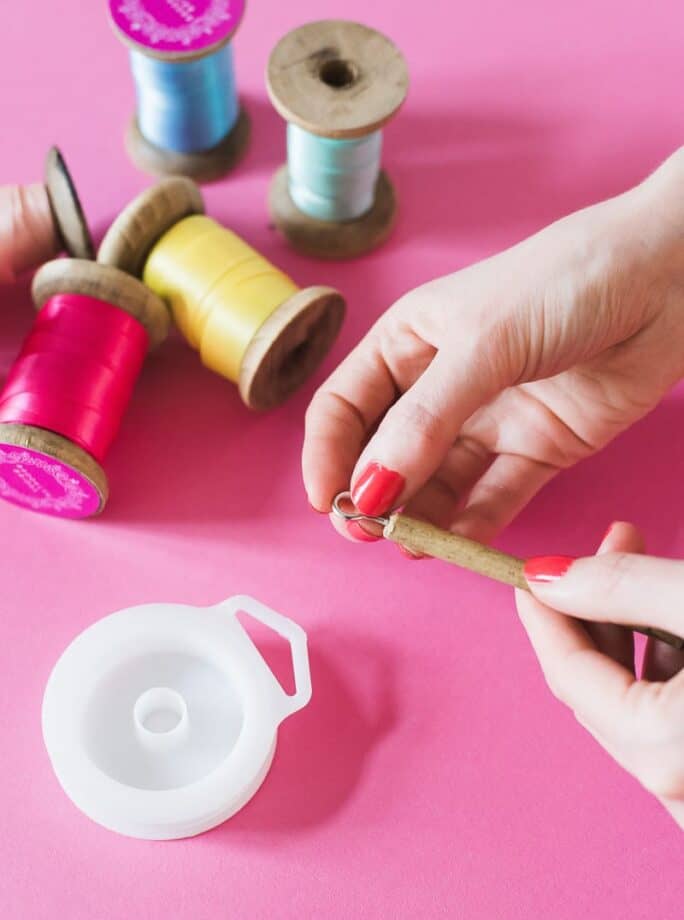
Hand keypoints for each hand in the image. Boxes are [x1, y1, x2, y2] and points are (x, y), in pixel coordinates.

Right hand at [304, 149, 683, 542]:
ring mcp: (490, 418)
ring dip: (420, 516)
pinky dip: (475, 523)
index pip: (346, 406)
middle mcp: (443, 383)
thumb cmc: (568, 279)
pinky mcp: (537, 447)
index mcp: (410, 340)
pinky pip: (495, 496)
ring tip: (410, 544)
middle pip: (387, 452)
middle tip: (367, 533)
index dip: (328, 454)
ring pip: (438, 483)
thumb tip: (369, 488)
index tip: (325, 501)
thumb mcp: (483, 343)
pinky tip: (459, 542)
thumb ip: (425, 421)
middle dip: (371, 495)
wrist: (668, 277)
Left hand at [517, 521, 683, 828]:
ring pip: (638, 710)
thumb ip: (624, 588)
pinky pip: (672, 732)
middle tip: (609, 546)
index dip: (545, 611)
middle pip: (600, 692)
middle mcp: (678, 790)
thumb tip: (549, 580)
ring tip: (648, 573)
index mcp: (663, 746)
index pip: (569, 674)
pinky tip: (677, 632)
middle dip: (596, 615)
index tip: (526, 569)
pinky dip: (666, 681)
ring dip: (636, 641)